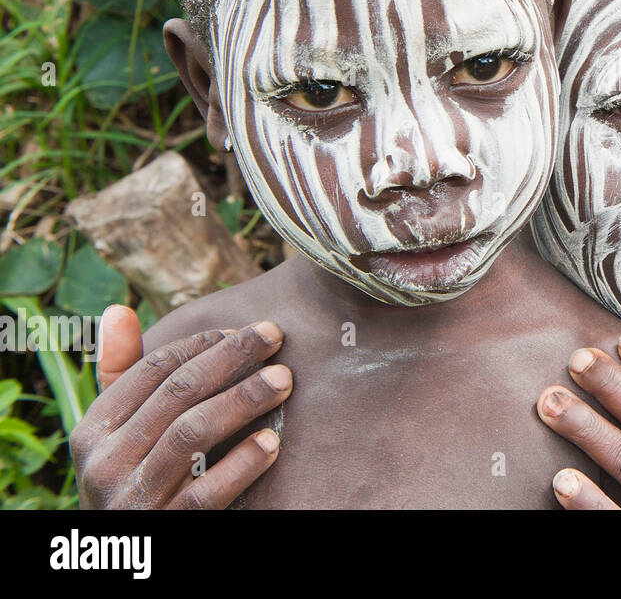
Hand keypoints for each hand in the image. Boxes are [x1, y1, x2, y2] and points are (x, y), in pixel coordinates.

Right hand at [71, 310, 291, 508]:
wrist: (129, 554)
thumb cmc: (134, 478)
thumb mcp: (116, 434)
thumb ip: (121, 375)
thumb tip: (118, 309)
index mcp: (92, 431)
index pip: (151, 369)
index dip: (201, 342)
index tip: (243, 328)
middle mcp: (104, 464)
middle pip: (177, 393)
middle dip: (231, 358)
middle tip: (275, 336)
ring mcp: (133, 500)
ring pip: (192, 434)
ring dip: (243, 400)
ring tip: (284, 379)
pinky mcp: (167, 530)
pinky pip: (207, 493)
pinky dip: (241, 464)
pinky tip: (272, 443)